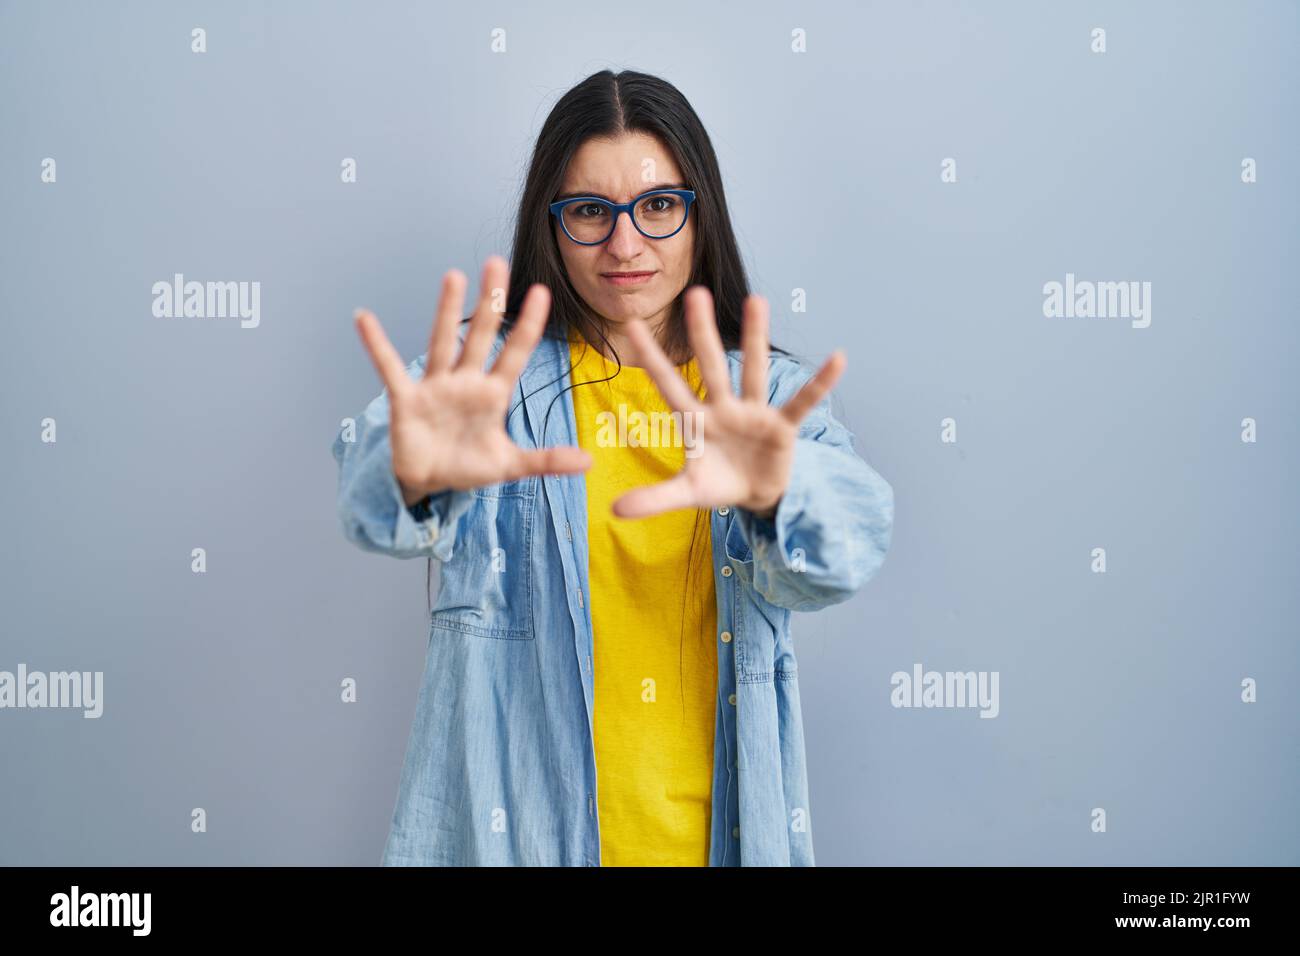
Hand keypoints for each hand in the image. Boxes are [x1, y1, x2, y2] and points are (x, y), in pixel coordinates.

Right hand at [353, 255, 591, 501]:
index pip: (515, 352)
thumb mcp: (510, 465)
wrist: (428, 483)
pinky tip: (364, 318)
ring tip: (453, 276)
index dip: (528, 325)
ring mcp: (435, 386)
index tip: (542, 292)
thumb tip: (589, 463)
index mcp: (493, 393)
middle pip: (481, 335)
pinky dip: (376, 345)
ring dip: (447, 311)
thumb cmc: (468, 466)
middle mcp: (465, 381)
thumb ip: (546, 460)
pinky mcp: (406, 399)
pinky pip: (388, 368)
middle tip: (497, 263)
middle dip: (490, 301)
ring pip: (443, 342)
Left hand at [612, 287, 845, 519]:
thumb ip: (654, 499)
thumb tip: (615, 510)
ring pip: (754, 371)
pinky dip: (820, 384)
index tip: (630, 324)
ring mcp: (754, 413)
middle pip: (711, 366)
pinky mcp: (782, 426)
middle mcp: (724, 408)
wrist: (757, 495)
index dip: (651, 358)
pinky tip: (837, 359)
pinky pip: (802, 402)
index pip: (668, 385)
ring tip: (757, 301)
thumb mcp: (688, 493)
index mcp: (696, 421)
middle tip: (694, 293)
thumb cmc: (719, 484)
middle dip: (702, 333)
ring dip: (756, 337)